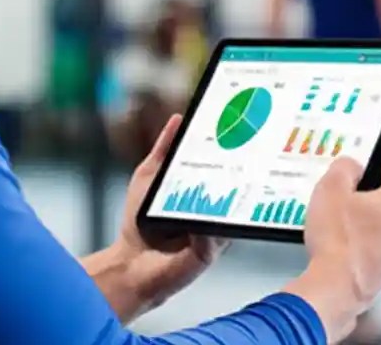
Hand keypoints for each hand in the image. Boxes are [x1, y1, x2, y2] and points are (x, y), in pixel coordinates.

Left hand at [109, 115, 228, 319]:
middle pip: (237, 187)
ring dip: (233, 194)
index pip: (226, 170)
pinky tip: (208, 209)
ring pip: (233, 209)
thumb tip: (179, 118)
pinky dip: (214, 221)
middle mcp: (216, 211)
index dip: (236, 152)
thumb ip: (163, 148)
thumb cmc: (139, 221)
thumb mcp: (149, 175)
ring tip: (235, 174)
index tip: (244, 130)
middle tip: (250, 149)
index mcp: (204, 193)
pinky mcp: (212, 250)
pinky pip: (220, 232)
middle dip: (245, 169)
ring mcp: (217, 231)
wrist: (130, 262)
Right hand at [284, 149, 380, 342]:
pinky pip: (373, 238)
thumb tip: (351, 166)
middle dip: (365, 184)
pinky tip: (336, 239)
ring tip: (333, 216)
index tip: (370, 146)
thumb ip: (344, 167)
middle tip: (340, 185)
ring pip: (379, 215)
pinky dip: (358, 234)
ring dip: (360, 211)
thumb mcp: (330, 188)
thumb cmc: (336, 243)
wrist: (334, 290)